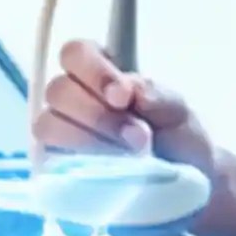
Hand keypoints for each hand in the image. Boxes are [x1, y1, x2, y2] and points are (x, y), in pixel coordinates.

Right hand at [34, 40, 216, 175]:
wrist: (187, 182)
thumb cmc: (179, 140)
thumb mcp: (178, 112)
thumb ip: (155, 94)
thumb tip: (131, 90)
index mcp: (102, 73)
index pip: (75, 53)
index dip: (94, 72)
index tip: (123, 96)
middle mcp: (75, 98)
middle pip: (59, 90)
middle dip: (100, 115)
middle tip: (138, 135)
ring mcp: (62, 133)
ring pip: (48, 124)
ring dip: (89, 140)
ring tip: (128, 155)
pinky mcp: (57, 166)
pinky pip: (50, 159)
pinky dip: (78, 161)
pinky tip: (106, 169)